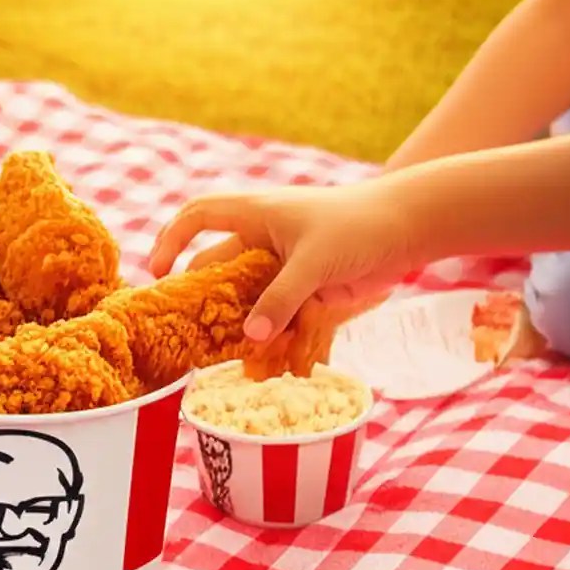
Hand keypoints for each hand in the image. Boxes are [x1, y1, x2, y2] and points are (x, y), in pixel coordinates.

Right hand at [149, 183, 418, 341]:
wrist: (412, 228)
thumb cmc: (359, 226)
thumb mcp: (313, 262)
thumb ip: (280, 300)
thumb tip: (249, 338)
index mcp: (255, 213)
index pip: (197, 217)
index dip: (170, 240)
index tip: (157, 273)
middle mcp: (263, 238)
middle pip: (216, 267)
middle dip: (200, 297)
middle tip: (182, 328)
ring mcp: (283, 265)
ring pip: (246, 297)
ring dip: (235, 322)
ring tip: (217, 352)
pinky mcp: (305, 288)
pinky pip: (276, 314)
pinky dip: (268, 334)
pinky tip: (262, 356)